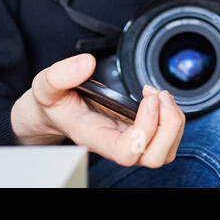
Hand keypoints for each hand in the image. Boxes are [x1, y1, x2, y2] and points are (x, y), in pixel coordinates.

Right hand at [11, 53, 184, 167]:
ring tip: (158, 95)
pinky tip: (156, 99)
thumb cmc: (53, 103)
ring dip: (173, 121)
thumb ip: (61, 74)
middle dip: (167, 123)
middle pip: (154, 157)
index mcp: (94, 136)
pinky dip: (171, 118)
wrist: (52, 112)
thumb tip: (87, 63)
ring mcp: (129, 141)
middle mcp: (115, 144)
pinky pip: (167, 140)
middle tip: (156, 95)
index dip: (145, 128)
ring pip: (165, 152)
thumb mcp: (46, 84)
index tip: (146, 98)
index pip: (127, 152)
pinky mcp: (139, 134)